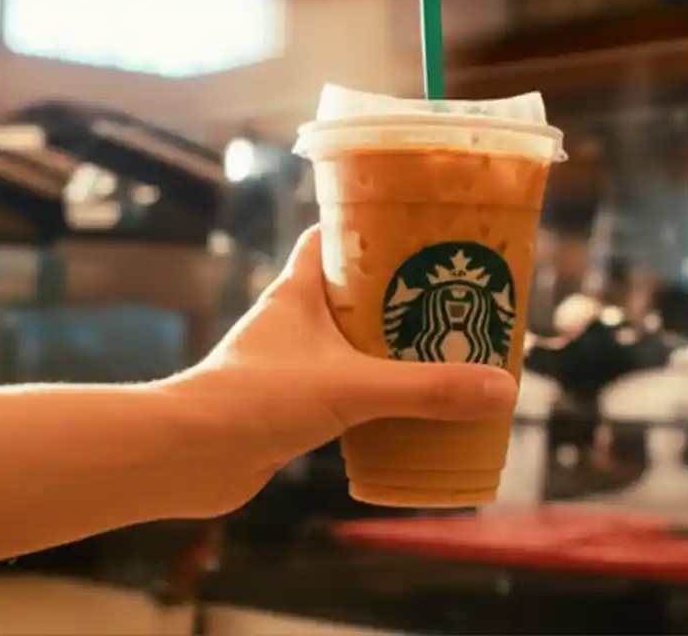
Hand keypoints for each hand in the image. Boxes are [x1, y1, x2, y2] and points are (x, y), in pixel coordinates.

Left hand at [158, 227, 517, 516]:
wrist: (186, 459)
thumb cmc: (253, 401)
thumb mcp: (352, 388)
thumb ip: (426, 389)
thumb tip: (501, 388)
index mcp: (298, 290)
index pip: (334, 237)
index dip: (373, 228)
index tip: (419, 230)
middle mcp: (292, 320)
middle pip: (354, 292)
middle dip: (400, 296)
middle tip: (452, 299)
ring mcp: (288, 363)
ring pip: (349, 343)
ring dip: (389, 348)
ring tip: (443, 352)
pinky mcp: (288, 406)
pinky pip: (342, 388)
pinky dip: (373, 393)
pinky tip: (406, 409)